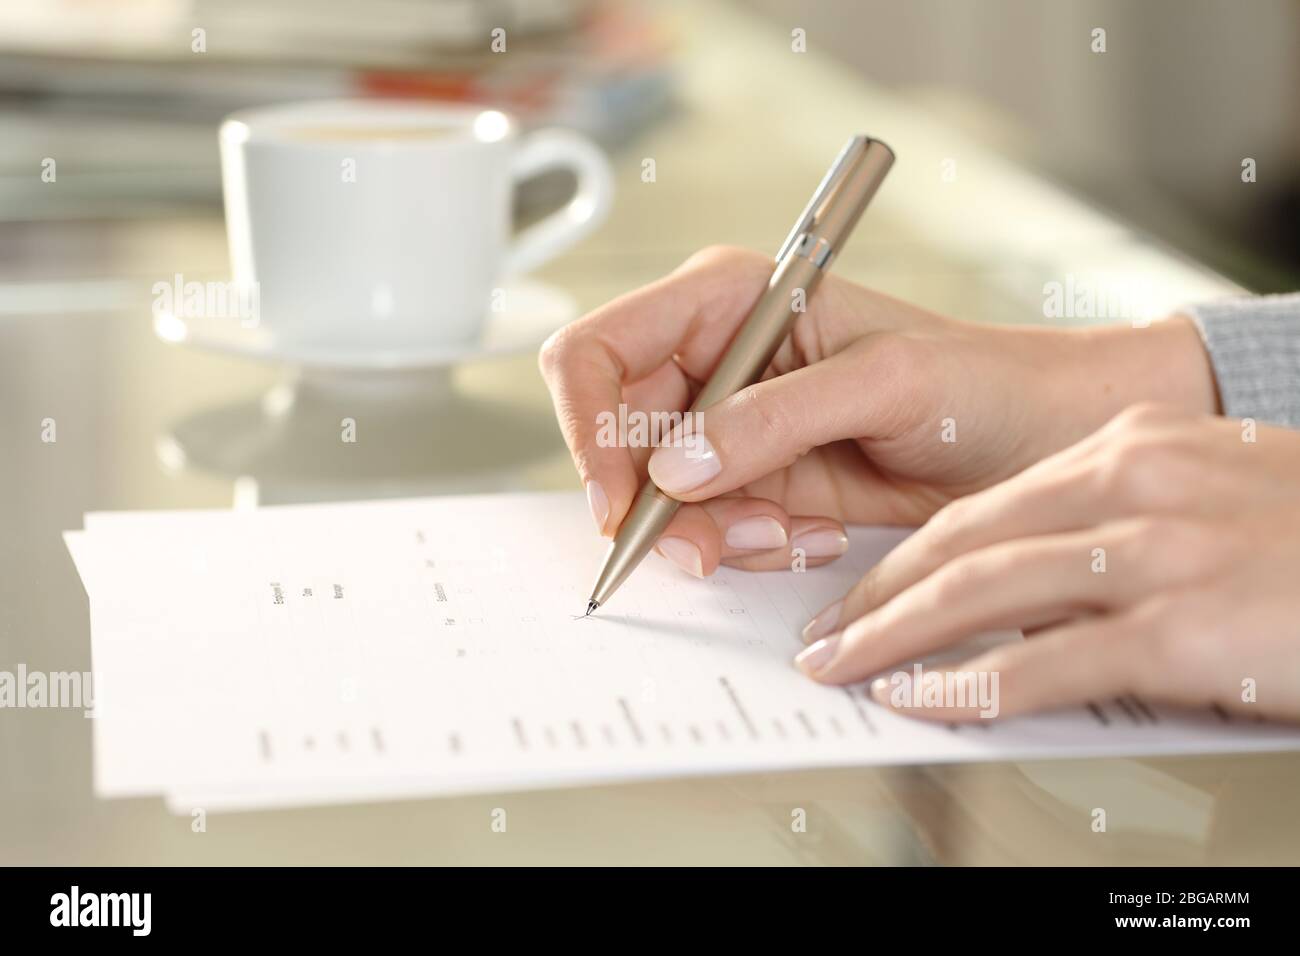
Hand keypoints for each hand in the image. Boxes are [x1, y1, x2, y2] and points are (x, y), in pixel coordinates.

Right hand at [539, 245, 1216, 575]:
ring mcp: (731, 424)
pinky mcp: (755, 477)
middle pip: (618, 436)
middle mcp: (714, 358)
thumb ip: (773, 419)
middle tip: (709, 545)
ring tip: (789, 532)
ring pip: (657, 495)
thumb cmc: (982, 380)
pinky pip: (708, 526)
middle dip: (655, 502)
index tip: (621, 501)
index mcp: (726, 298)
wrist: (1040, 443)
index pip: (599, 351)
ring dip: (711, 532)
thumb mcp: (882, 383)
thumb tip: (675, 466)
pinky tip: (810, 532)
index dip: (589, 426)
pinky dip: (745, 545)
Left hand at [796, 403, 1299, 722]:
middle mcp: (1137, 486)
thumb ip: (1118, 522)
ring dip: (896, 636)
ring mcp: (1162, 552)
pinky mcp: (1190, 624)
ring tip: (844, 669)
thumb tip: (1027, 576)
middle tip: (823, 634)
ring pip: (985, 591)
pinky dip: (977, 682)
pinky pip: (1053, 657)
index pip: (983, 506)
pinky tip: (929, 699)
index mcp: (1135, 452)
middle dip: (876, 596)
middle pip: (963, 541)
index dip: (903, 556)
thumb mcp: (1210, 496)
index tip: (857, 591)